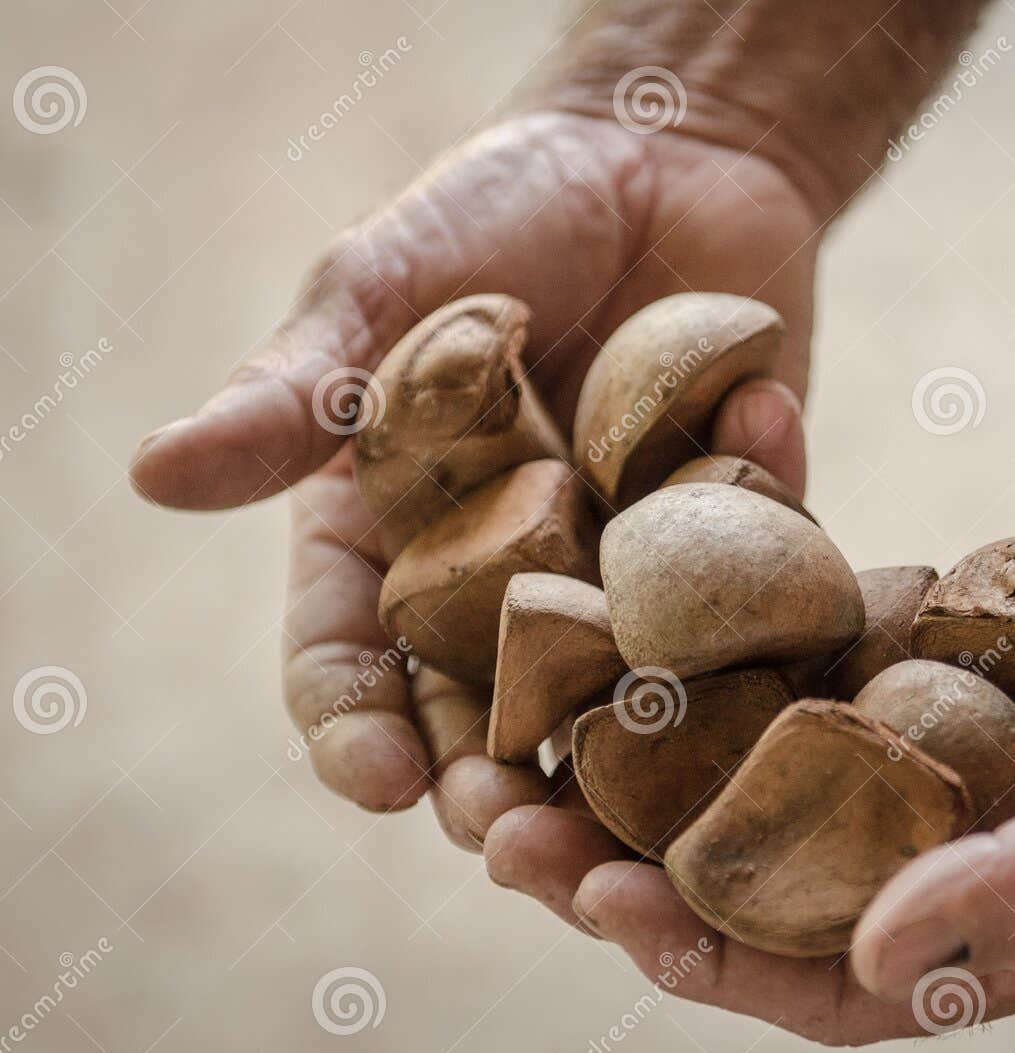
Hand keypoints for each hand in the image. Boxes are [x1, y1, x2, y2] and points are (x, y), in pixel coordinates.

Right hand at [129, 110, 819, 838]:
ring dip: (626, 780)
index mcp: (397, 542)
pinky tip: (760, 506)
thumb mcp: (382, 284)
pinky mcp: (744, 545)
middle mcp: (512, 584)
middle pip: (487, 724)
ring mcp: (633, 577)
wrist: (667, 157)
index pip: (353, 665)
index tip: (377, 779)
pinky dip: (768, 576)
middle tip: (509, 839)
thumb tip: (153, 471)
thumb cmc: (498, 210)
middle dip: (493, 795)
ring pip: (623, 714)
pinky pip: (760, 589)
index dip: (355, 732)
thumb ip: (294, 389)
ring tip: (637, 838)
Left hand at [488, 361, 1014, 1044]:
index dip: (713, 957)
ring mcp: (950, 738)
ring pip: (767, 773)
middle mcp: (975, 841)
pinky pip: (810, 656)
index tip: (595, 901)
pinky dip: (725, 645)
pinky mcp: (938, 642)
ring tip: (531, 723)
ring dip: (652, 759)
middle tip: (504, 819)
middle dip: (636, 860)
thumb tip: (884, 963)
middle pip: (772, 882)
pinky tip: (626, 607)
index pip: (841, 982)